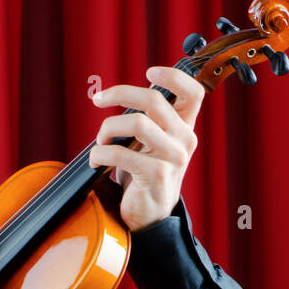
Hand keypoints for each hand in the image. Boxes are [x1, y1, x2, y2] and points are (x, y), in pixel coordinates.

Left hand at [88, 65, 204, 231]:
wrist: (149, 216)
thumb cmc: (145, 174)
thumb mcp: (151, 143)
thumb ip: (148, 120)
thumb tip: (116, 95)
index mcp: (185, 128)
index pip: (193, 92)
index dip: (173, 76)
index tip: (149, 72)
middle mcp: (184, 140)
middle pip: (153, 99)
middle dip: (118, 93)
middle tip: (98, 100)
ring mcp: (172, 158)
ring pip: (135, 122)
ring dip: (107, 128)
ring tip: (99, 141)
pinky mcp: (155, 175)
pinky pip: (119, 153)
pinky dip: (99, 154)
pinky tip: (95, 162)